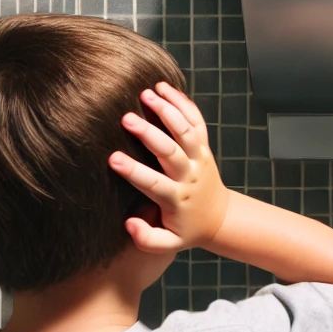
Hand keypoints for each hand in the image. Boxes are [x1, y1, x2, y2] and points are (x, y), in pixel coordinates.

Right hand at [108, 82, 229, 254]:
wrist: (219, 218)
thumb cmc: (187, 229)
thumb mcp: (169, 244)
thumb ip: (147, 239)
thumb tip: (129, 224)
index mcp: (177, 198)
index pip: (154, 183)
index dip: (134, 171)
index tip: (112, 158)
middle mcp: (189, 175)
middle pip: (171, 150)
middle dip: (149, 133)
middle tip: (126, 118)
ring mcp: (199, 157)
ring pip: (186, 130)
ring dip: (167, 110)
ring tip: (146, 93)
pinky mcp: (204, 147)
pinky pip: (197, 121)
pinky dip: (183, 102)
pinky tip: (164, 87)